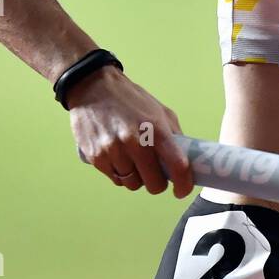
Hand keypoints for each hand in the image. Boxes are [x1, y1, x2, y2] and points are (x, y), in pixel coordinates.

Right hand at [66, 66, 194, 197]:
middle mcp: (135, 142)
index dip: (183, 184)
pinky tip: (120, 160)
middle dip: (158, 183)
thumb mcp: (159, 110)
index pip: (177, 165)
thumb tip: (185, 159)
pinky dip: (121, 175)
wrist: (93, 88)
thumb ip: (173, 135)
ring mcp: (113, 151)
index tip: (182, 190)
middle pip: (154, 183)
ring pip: (133, 184)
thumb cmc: (130, 99)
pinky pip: (115, 179)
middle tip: (156, 174)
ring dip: (137, 178)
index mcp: (156, 129)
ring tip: (135, 163)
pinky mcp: (96, 157)